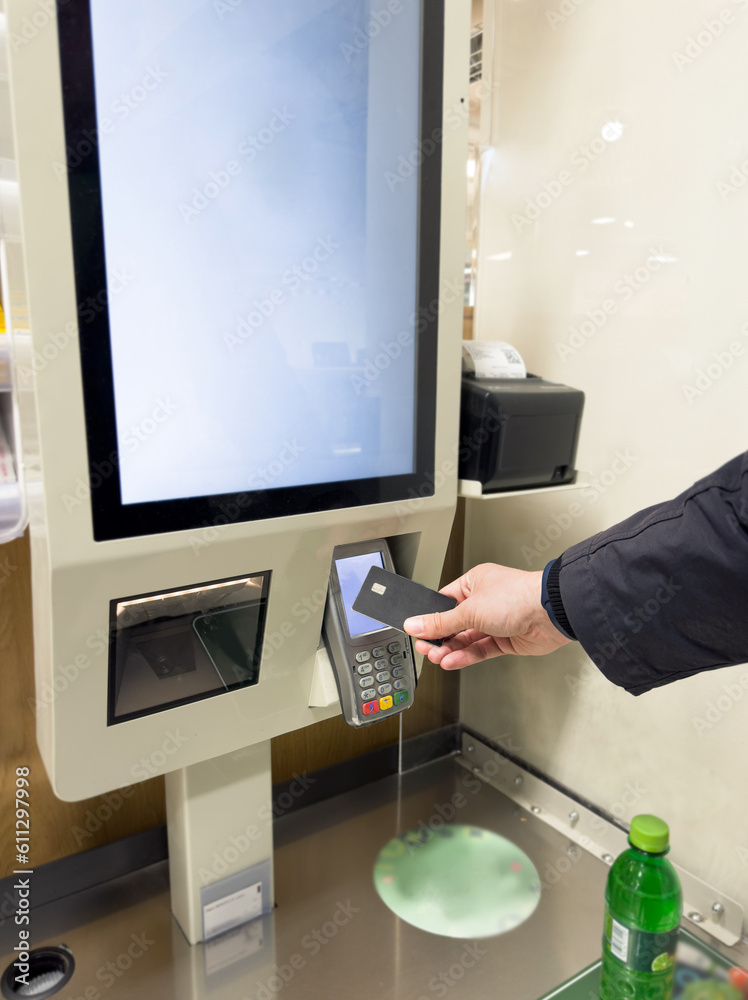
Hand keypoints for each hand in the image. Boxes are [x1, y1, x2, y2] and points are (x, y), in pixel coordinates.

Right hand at [403, 563, 571, 669]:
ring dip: (451, 649)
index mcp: (475, 583)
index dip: (430, 618)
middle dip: (440, 637)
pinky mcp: (506, 640)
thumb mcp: (469, 610)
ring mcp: (496, 621)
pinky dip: (466, 656)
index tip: (417, 631)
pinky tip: (452, 661)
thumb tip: (415, 624)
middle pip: (455, 623)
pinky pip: (480, 649)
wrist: (550, 614)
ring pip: (467, 639)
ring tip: (438, 658)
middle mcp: (485, 601)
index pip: (444, 602)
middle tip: (426, 648)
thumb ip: (440, 622)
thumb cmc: (517, 596)